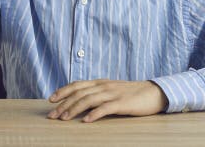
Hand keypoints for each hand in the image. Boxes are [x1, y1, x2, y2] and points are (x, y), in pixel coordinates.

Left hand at [46, 80, 168, 122]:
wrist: (154, 92)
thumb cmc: (132, 94)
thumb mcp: (112, 90)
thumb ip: (98, 93)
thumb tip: (80, 100)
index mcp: (100, 82)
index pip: (77, 85)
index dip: (63, 91)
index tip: (50, 99)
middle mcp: (104, 86)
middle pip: (79, 93)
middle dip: (63, 104)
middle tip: (52, 115)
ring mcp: (113, 94)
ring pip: (89, 100)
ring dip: (74, 109)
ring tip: (64, 119)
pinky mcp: (122, 103)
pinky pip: (105, 108)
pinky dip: (94, 114)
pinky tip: (86, 121)